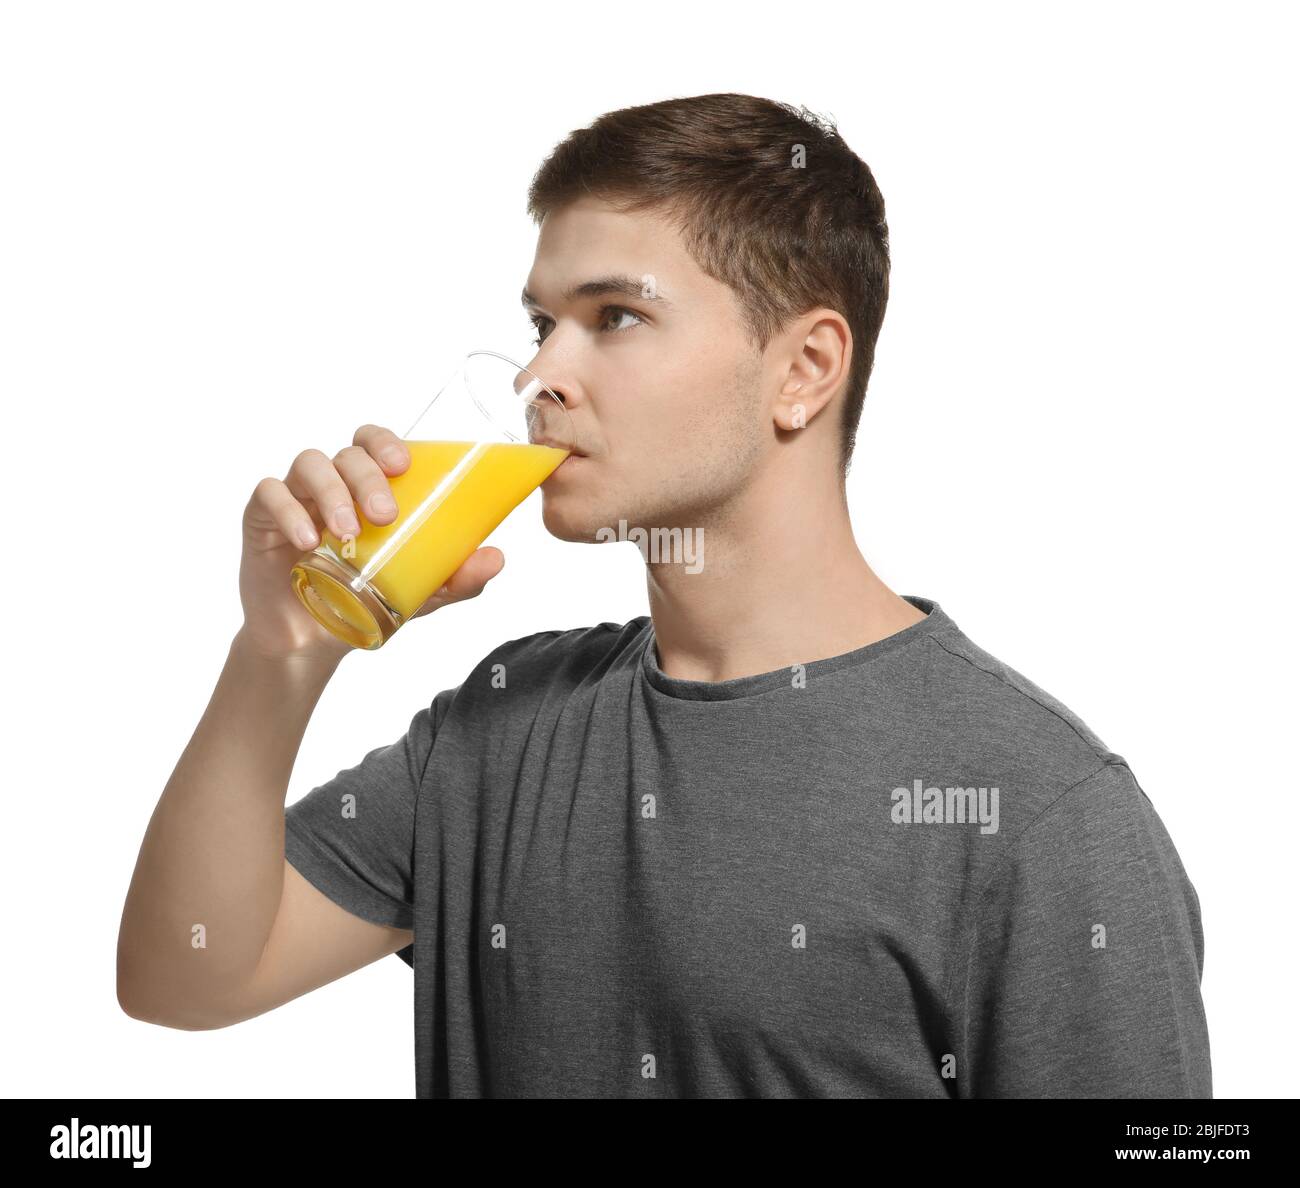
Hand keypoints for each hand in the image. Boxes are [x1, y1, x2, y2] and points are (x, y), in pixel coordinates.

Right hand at [238, 424, 505, 662]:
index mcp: (368, 487)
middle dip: (368, 475)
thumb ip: (458, 577)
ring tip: (347, 532)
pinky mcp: (261, 517)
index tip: (404, 464)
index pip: (375, 443)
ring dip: (332, 492)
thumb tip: (497, 558)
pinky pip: (269, 494)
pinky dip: (289, 511)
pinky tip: (307, 542)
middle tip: (386, 514)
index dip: (387, 442)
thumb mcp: (420, 593)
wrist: (314, 641)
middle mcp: (333, 483)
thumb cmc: (366, 600)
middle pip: (348, 453)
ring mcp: (296, 496)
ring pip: (310, 463)